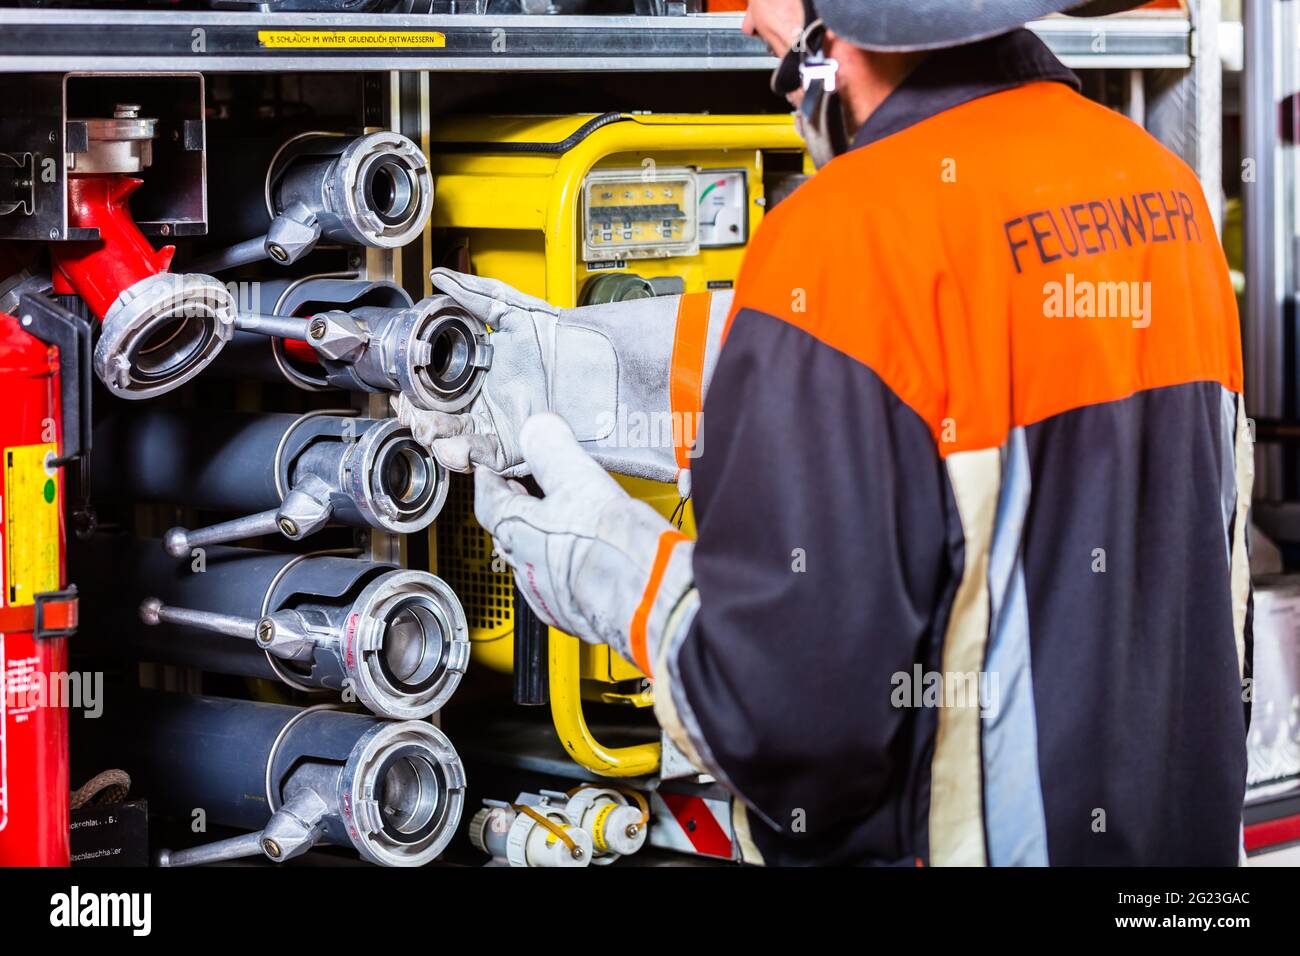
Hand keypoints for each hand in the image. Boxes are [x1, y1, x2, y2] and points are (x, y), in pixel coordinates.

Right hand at [394, 268, 558, 475]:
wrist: (589, 367)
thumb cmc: (557, 338)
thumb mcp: (512, 311)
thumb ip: (475, 295)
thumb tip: (440, 277)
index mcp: (472, 380)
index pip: (430, 394)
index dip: (412, 397)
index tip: (402, 394)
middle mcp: (480, 407)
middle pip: (435, 423)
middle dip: (418, 421)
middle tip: (412, 415)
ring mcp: (494, 429)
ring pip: (451, 443)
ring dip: (435, 439)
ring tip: (430, 430)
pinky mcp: (511, 450)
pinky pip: (480, 459)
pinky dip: (464, 456)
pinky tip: (456, 447)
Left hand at [474, 413, 692, 671]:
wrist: (650, 602)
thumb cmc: (613, 548)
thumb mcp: (579, 479)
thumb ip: (552, 448)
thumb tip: (537, 428)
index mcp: (518, 532)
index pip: (487, 500)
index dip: (490, 478)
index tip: (494, 467)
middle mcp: (527, 570)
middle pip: (510, 532)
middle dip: (518, 507)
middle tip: (530, 487)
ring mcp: (550, 597)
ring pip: (536, 561)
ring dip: (544, 540)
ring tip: (566, 519)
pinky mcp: (577, 616)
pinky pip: (562, 587)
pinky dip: (568, 568)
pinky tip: (591, 558)